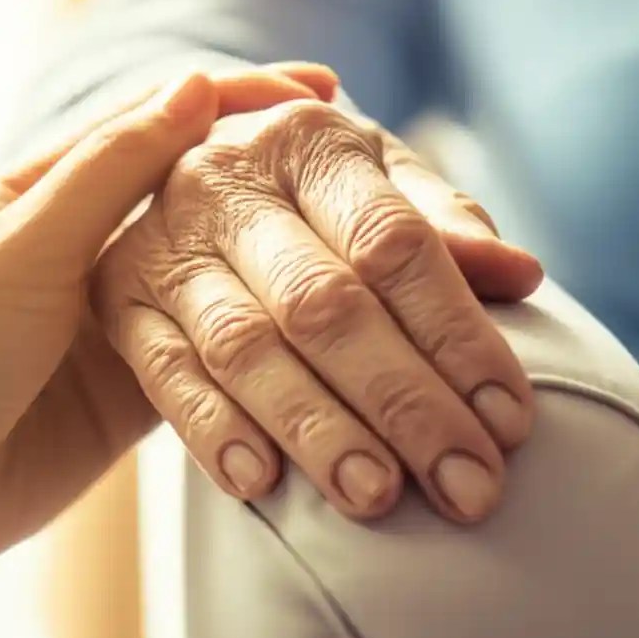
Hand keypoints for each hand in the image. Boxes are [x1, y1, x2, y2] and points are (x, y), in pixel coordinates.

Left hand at [0, 64, 338, 578]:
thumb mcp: (26, 246)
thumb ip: (111, 172)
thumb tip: (195, 85)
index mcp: (54, 191)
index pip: (161, 122)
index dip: (241, 99)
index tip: (320, 92)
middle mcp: (92, 250)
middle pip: (201, 196)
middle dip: (274, 173)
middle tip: (358, 160)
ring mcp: (118, 323)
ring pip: (218, 277)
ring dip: (279, 260)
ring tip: (356, 242)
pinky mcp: (134, 393)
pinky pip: (213, 359)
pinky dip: (262, 347)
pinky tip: (315, 335)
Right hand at [93, 99, 543, 523]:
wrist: (192, 189)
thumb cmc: (311, 197)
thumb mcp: (377, 186)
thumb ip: (444, 226)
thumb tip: (520, 275)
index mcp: (308, 138)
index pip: (395, 244)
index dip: (458, 337)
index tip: (510, 423)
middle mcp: (226, 179)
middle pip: (325, 303)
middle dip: (404, 404)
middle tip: (467, 488)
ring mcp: (164, 240)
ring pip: (247, 347)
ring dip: (315, 429)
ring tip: (377, 499)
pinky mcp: (117, 297)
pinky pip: (166, 374)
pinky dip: (214, 432)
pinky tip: (263, 487)